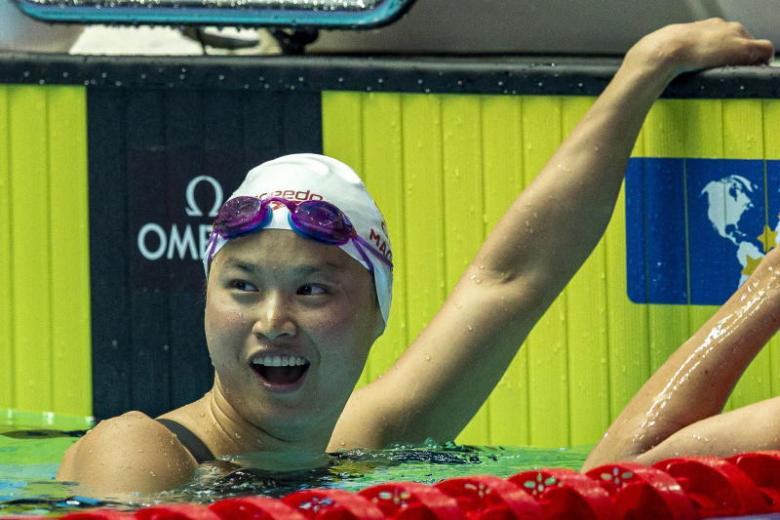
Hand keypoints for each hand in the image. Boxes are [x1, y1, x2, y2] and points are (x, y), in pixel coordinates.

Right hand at [627, 18, 773, 76]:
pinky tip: (752, 70)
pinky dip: (762, 60)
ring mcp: (733, 35)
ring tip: (736, 73)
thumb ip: (661, 58)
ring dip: (746, 59)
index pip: (720, 36)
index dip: (721, 51)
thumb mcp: (655, 54)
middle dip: (736, 55)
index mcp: (700, 27)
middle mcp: (720, 26)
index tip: (715, 65)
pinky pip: (764, 50)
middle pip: (739, 38)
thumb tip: (643, 73)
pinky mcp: (742, 47)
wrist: (660, 54)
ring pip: (751, 45)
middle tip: (726, 71)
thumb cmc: (652, 59)